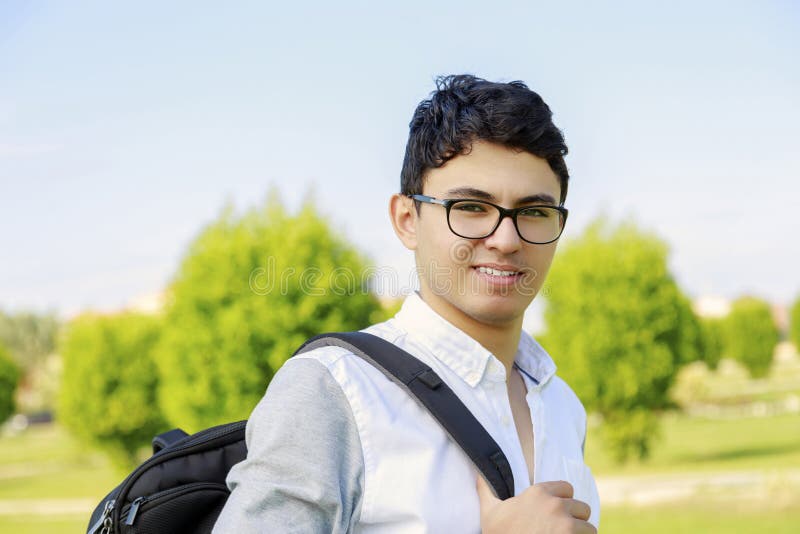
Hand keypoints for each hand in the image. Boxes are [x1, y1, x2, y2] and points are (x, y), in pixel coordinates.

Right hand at [476, 476, 595, 533]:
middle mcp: (555, 505)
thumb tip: (478, 475)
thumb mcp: (489, 512)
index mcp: (538, 493)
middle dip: (575, 519)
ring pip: (588, 527)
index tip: (556, 513)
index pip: (567, 488)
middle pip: (581, 507)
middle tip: (562, 532)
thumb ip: (486, 491)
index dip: (563, 501)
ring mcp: (566, 524)